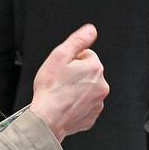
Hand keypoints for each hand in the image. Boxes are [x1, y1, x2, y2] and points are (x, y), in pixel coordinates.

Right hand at [29, 24, 107, 140]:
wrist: (47, 119)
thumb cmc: (50, 89)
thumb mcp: (59, 56)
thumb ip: (78, 40)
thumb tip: (91, 30)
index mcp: (95, 68)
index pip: (86, 55)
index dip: (71, 60)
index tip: (62, 69)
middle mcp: (102, 85)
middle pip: (88, 72)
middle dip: (75, 74)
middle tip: (60, 82)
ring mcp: (98, 102)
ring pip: (87, 89)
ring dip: (77, 89)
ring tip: (62, 94)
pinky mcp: (92, 116)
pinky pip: (85, 105)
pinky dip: (77, 104)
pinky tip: (65, 105)